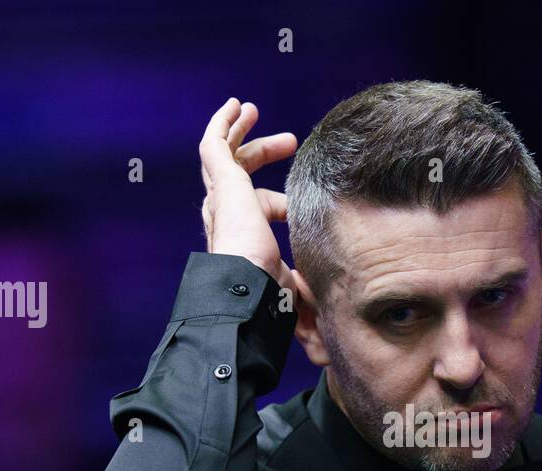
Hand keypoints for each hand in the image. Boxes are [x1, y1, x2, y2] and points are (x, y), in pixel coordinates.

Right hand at [199, 98, 298, 297]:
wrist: (247, 284)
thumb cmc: (268, 291)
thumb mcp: (294, 281)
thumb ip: (305, 281)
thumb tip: (328, 294)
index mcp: (242, 236)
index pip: (261, 207)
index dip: (283, 202)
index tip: (302, 203)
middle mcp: (227, 215)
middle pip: (241, 174)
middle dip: (263, 153)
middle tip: (288, 141)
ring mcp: (221, 198)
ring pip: (224, 155)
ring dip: (237, 130)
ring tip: (248, 109)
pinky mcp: (221, 182)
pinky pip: (214, 145)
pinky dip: (222, 123)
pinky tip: (234, 106)